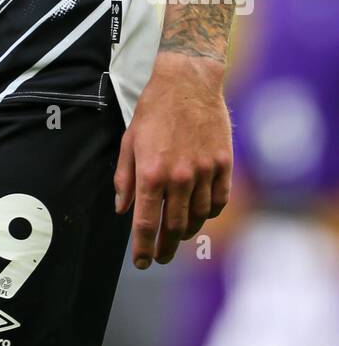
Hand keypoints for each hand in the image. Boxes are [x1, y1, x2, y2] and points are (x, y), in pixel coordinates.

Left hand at [113, 52, 232, 268]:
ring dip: (187, 231)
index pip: (146, 224)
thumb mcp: (129, 141)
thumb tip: (122, 208)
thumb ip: (124, 178)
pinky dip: (210, 213)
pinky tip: (202, 214)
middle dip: (165, 247)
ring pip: (199, 217)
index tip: (142, 262)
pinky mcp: (224, 165)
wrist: (187, 82)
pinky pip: (219, 201)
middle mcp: (178, 177)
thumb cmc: (154, 110)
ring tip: (179, 235)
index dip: (143, 248)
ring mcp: (204, 172)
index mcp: (151, 172)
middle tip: (161, 256)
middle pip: (174, 227)